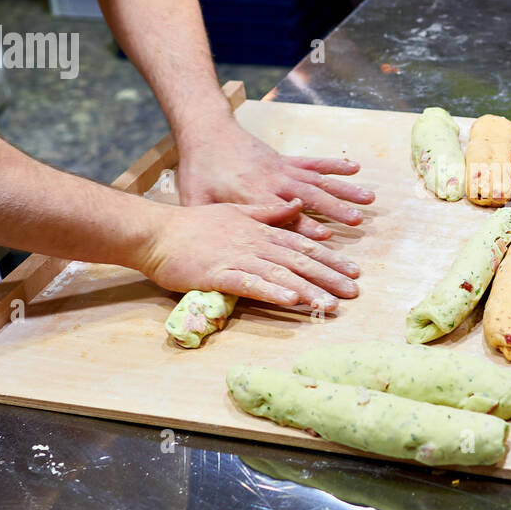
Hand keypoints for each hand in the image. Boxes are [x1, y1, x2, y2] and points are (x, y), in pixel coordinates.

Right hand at [138, 202, 361, 310]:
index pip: (303, 244)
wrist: (156, 232)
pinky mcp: (219, 273)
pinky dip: (273, 291)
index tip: (353, 270)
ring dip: (309, 289)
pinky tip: (292, 301)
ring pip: (281, 273)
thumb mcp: (235, 211)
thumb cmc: (193, 225)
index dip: (330, 258)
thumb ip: (268, 211)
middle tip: (354, 291)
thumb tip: (296, 205)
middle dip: (329, 276)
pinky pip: (251, 283)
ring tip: (332, 303)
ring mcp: (238, 257)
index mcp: (260, 230)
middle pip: (299, 260)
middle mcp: (255, 242)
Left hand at [177, 120, 374, 240]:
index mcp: (252, 195)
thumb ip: (211, 221)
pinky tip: (356, 169)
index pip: (282, 214)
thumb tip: (214, 248)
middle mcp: (273, 182)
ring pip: (318, 181)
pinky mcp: (286, 160)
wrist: (206, 132)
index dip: (303, 225)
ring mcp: (282, 170)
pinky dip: (335, 165)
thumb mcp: (196, 199)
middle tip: (357, 220)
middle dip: (335, 209)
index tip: (325, 236)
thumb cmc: (199, 171)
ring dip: (344, 189)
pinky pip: (314, 163)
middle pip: (309, 197)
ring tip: (369, 199)